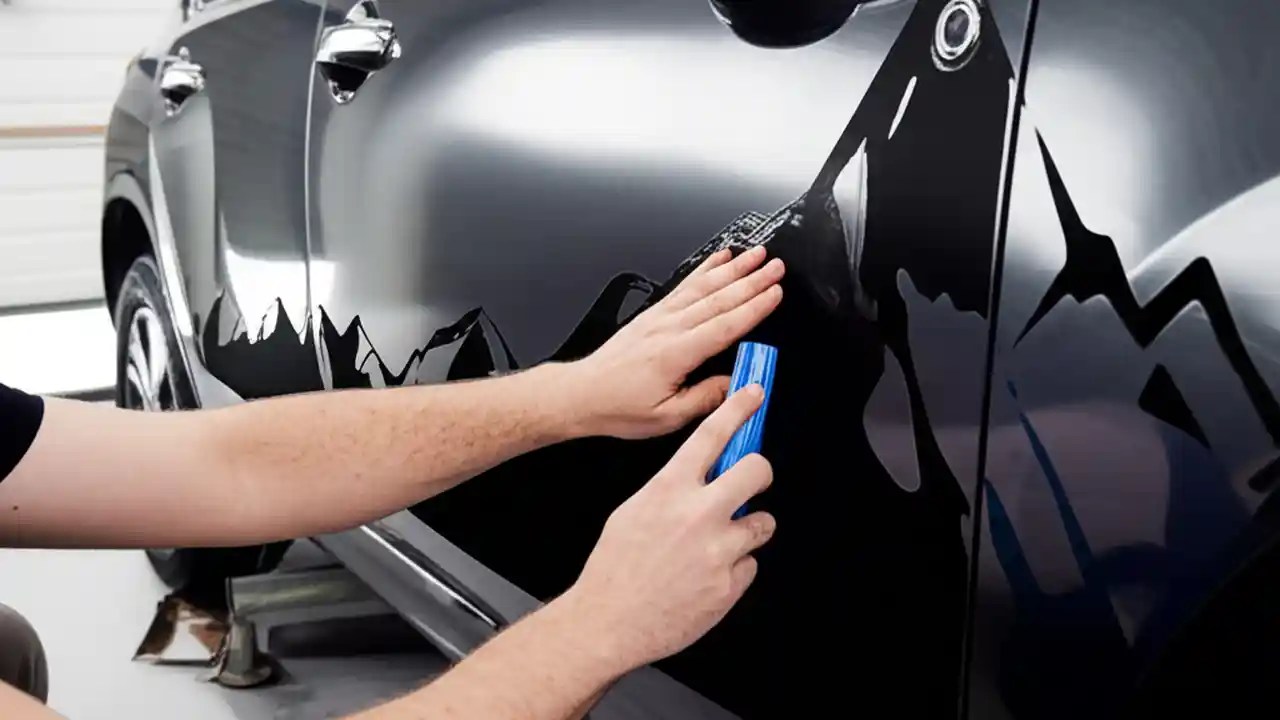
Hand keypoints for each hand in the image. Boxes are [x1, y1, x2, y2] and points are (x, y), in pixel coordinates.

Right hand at [560, 387, 775, 672]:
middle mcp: (697, 516)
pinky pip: (750, 565)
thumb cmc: (615, 569)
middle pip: (757, 470)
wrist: (608, 623)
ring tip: (719, 544)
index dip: (738, 409)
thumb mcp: (634, 511)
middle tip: (752, 481)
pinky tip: (708, 577)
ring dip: (748, 529)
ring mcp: (717, 551)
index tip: (754, 395)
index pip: (711, 435)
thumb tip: (703, 474)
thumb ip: (671, 489)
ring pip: (764, 522)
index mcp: (668, 491)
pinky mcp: (729, 585)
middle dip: (760, 472)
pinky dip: (735, 569)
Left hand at [568, 246, 783, 439]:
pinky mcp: (653, 314)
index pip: (724, 325)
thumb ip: (705, 399)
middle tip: (776, 267)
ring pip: (703, 286)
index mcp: (676, 354)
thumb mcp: (667, 417)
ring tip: (756, 256)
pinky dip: (704, 269)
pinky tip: (719, 259)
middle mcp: (669, 328)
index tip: (775, 293)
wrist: (582, 394)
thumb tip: (736, 384)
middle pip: (719, 299)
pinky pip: (684, 285)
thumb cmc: (618, 406)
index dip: (753, 308)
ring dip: (733, 269)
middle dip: (752, 280)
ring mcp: (660, 317)